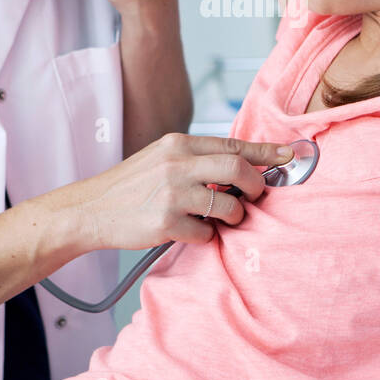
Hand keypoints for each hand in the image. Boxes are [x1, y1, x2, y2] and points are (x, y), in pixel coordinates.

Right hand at [73, 134, 295, 250]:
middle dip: (257, 184)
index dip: (265, 150)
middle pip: (237, 168)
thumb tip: (238, 165)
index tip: (289, 154)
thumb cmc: (129, 186)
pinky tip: (193, 231)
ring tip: (226, 218)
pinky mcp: (166, 223)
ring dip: (235, 215)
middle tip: (258, 195)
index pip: (232, 143)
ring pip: (227, 205)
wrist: (90, 210)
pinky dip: (207, 235)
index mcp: (177, 144)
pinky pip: (206, 233)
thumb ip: (194, 158)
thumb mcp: (159, 158)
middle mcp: (176, 164)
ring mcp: (171, 194)